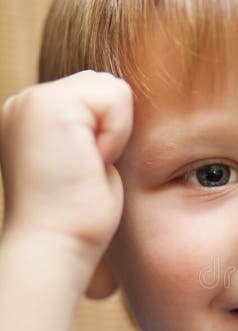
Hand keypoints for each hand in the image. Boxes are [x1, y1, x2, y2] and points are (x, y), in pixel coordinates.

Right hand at [0, 70, 132, 272]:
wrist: (57, 245)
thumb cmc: (77, 219)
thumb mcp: (86, 162)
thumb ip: (93, 131)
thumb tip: (119, 112)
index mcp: (31, 116)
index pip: (96, 96)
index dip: (108, 134)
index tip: (85, 171)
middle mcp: (25, 102)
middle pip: (105, 85)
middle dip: (111, 129)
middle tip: (89, 170)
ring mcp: (33, 99)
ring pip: (112, 87)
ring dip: (114, 132)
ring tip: (89, 165)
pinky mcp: (51, 104)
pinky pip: (116, 97)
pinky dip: (116, 133)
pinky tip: (92, 161)